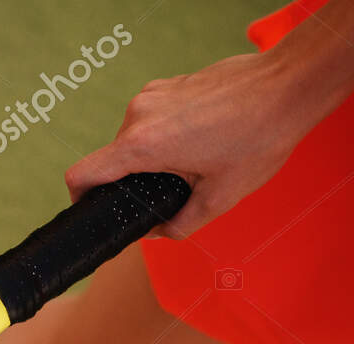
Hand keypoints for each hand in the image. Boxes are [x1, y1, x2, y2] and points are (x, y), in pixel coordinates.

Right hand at [64, 53, 310, 238]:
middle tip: (176, 187)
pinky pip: (153, 118)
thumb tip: (156, 233)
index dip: (80, 199)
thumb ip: (178, 225)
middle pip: (113, 159)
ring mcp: (152, 95)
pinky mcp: (168, 83)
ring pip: (135, 138)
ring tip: (197, 158)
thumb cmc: (259, 137)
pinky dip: (168, 133)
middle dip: (136, 179)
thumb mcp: (220, 198)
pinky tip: (204, 136)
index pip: (82, 175)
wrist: (290, 84)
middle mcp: (138, 116)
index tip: (95, 209)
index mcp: (142, 146)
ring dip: (155, 155)